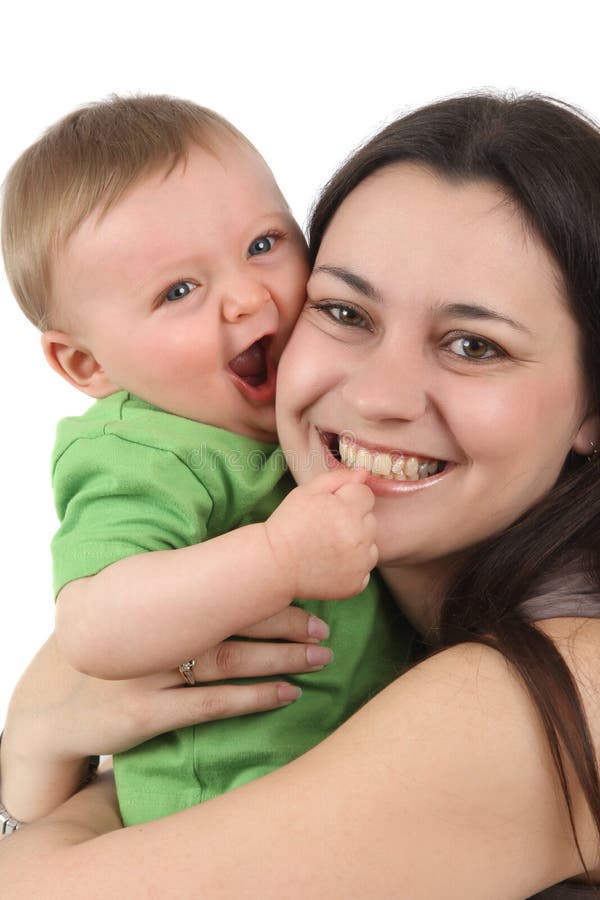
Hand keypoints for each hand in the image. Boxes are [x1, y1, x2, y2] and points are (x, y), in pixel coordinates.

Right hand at [1, 608, 330, 820]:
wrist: (50, 708)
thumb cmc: (105, 654)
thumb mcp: (131, 617)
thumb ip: (176, 600)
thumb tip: (235, 579)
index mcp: (156, 604)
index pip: (224, 590)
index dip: (270, 592)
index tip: (311, 593)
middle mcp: (157, 634)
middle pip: (234, 623)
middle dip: (285, 624)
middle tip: (325, 627)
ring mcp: (151, 673)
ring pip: (229, 662)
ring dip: (280, 659)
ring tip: (320, 657)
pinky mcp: (146, 713)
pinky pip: (209, 705)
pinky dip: (251, 699)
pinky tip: (287, 694)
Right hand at [264, 469, 377, 599]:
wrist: (273, 564)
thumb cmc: (288, 523)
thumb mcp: (307, 492)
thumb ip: (338, 478)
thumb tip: (363, 473)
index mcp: (348, 510)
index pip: (366, 494)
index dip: (347, 498)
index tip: (329, 508)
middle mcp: (359, 537)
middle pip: (370, 519)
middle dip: (353, 519)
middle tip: (326, 527)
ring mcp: (359, 563)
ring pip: (371, 544)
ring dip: (357, 543)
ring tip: (329, 546)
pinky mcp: (356, 584)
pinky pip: (365, 568)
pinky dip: (353, 566)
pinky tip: (332, 563)